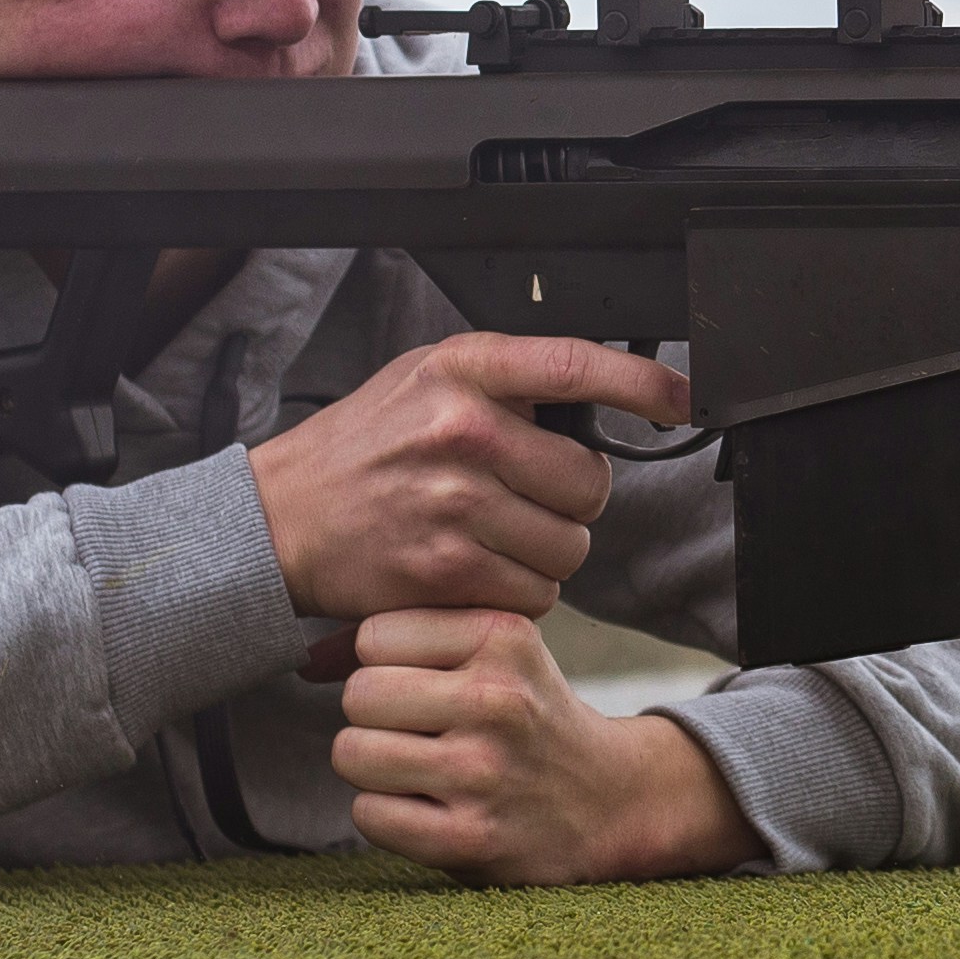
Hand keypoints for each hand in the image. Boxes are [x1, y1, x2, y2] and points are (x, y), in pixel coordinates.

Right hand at [245, 334, 690, 624]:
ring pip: (569, 546)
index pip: (579, 365)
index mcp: (464, 371)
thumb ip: (502, 383)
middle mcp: (464, 431)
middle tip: (526, 499)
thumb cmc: (358, 451)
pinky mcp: (447, 570)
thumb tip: (594, 397)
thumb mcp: (421, 381)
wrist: (278, 520)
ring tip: (492, 535)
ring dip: (546, 552)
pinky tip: (475, 568)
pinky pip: (535, 592)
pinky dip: (518, 590)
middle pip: (589, 483)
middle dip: (571, 501)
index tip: (682, 400)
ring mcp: (456, 503)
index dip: (645, 385)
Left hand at [332, 610, 750, 882]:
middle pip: (358, 695)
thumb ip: (414, 637)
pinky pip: (369, 815)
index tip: (422, 684)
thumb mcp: (498, 652)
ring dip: (372, 768)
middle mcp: (496, 699)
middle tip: (415, 732)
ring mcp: (483, 772)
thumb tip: (304, 658)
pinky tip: (425, 809)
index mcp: (502, 637)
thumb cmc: (529, 717)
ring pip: (352, 753)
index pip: (374, 635)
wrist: (610, 801)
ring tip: (416, 770)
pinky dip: (384, 815)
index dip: (386, 663)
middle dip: (374, 717)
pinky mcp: (470, 838)